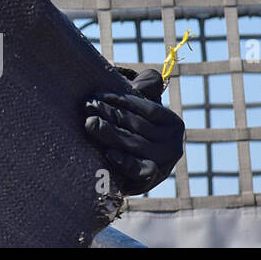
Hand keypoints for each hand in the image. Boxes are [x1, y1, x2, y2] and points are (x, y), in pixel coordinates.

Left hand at [85, 67, 184, 194]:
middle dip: (110, 113)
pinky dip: (125, 162)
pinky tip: (109, 153)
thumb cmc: (133, 126)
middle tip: (88, 104)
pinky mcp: (150, 180)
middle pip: (137, 125)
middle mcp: (173, 145)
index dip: (121, 100)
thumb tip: (149, 78)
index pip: (146, 108)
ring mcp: (163, 164)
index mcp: (172, 123)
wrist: (131, 164)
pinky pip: (139, 170)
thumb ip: (146, 87)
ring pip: (134, 144)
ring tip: (90, 122)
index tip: (98, 93)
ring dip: (111, 133)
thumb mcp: (141, 106)